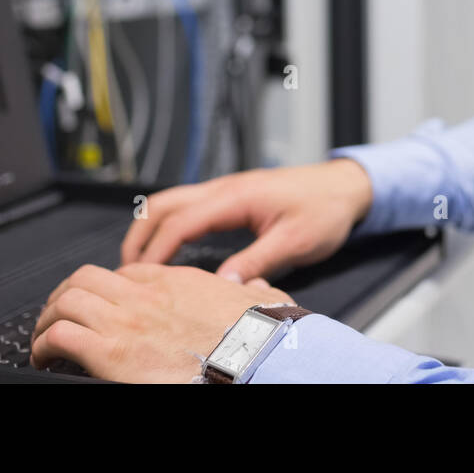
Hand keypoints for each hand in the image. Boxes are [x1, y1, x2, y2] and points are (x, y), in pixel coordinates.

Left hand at [30, 263, 295, 382]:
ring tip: (42, 337)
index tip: (104, 302)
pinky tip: (44, 356)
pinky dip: (43, 344)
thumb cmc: (256, 336)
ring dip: (47, 318)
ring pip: (65, 300)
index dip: (109, 285)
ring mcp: (125, 321)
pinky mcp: (109, 351)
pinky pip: (59, 335)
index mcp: (176, 281)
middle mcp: (145, 296)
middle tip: (58, 312)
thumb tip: (258, 285)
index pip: (128, 271)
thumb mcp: (262, 299)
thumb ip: (255, 287)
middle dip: (66, 293)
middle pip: (86, 278)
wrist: (252, 357)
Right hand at [120, 160, 373, 281]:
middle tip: (126, 270)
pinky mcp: (232, 195)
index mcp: (236, 197)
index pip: (181, 221)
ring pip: (173, 201)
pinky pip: (189, 205)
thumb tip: (221, 286)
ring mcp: (227, 188)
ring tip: (140, 261)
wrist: (346, 186)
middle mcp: (226, 188)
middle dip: (139, 236)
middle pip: (164, 205)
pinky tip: (170, 247)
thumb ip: (256, 264)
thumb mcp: (294, 243)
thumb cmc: (325, 209)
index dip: (156, 250)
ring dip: (150, 228)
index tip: (141, 275)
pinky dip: (169, 224)